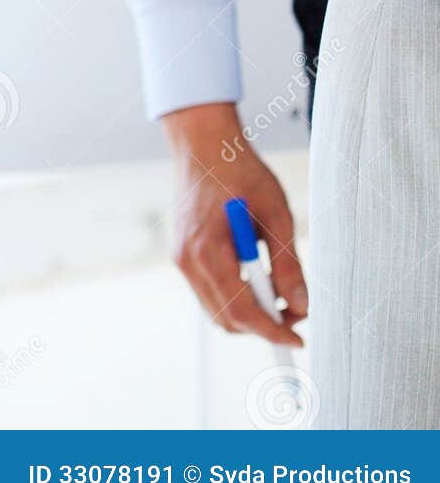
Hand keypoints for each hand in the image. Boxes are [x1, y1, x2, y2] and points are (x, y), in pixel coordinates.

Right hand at [164, 103, 306, 345]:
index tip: (297, 338)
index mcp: (207, 249)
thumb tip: (301, 305)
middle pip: (227, 318)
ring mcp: (181, 258)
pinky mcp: (183, 253)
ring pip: (217, 309)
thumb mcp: (275, 213)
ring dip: (250, 310)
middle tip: (295, 309)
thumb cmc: (239, 171)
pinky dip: (236, 295)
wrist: (203, 144)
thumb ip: (288, 263)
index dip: (272, 331)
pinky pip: (210, 291)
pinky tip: (257, 274)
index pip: (241, 311)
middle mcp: (188, 260)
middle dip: (263, 323)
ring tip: (279, 288)